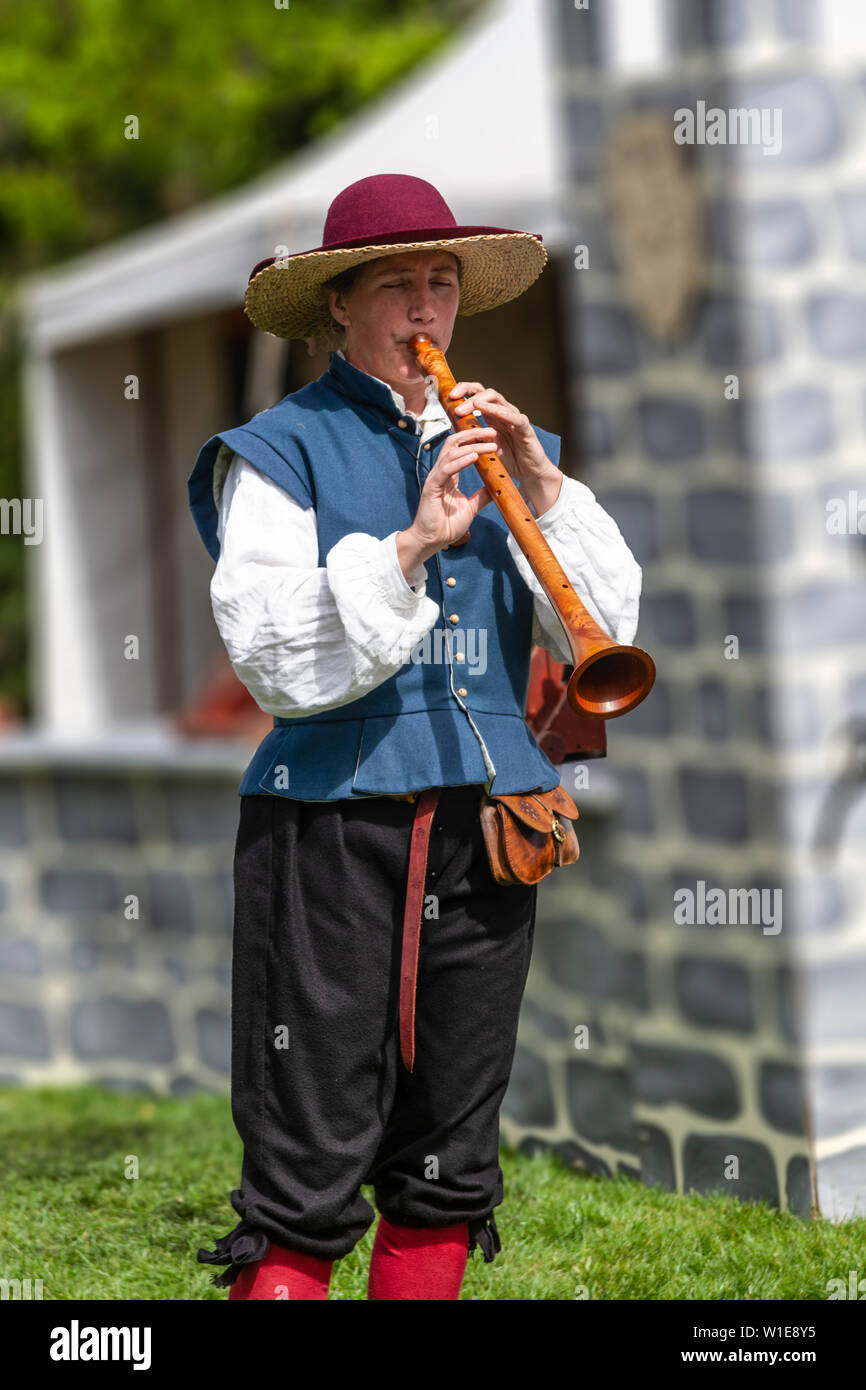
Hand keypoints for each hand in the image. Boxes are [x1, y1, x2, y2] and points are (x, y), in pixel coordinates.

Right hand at [396, 426, 494, 573]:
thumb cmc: (446, 525)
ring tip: (490, 444)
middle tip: (493, 431)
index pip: (461, 449)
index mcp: (449, 475)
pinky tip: (474, 457)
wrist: (431, 541)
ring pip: (452, 453)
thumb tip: (495, 487)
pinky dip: (461, 461)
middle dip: (473, 434)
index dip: (476, 440)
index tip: (493, 437)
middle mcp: (441, 472)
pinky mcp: (432, 487)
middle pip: (455, 443)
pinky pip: (447, 469)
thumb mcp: (471, 507)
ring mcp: (435, 478)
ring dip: (472, 446)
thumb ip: (481, 495)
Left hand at [448, 380, 561, 515]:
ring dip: (481, 402)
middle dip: (468, 392)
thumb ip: (473, 436)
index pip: (477, 394)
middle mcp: (504, 412)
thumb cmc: (508, 459)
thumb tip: (453, 428)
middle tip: (455, 399)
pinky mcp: (525, 428)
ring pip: (498, 400)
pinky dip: (501, 412)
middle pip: (486, 392)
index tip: (449, 396)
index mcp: (493, 415)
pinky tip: (492, 411)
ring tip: (469, 405)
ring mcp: (515, 418)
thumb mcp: (484, 446)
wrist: (528, 472)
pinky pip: (514, 417)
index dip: (463, 391)